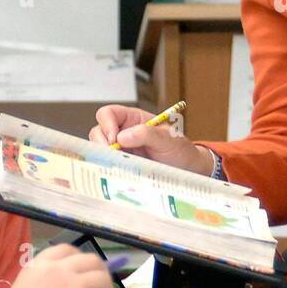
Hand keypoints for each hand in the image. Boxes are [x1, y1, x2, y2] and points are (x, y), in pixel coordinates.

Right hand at [90, 104, 211, 175]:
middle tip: (113, 156)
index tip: (114, 139)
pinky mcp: (122, 166)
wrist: (188, 171)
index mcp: (134, 119)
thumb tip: (122, 136)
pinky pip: (107, 165)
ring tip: (118, 166)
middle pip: (98, 131)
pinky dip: (108, 169)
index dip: (106, 124)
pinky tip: (118, 173)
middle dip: (101, 143)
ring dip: (104, 157)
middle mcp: (124, 133)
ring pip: (100, 150)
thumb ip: (148, 134)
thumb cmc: (180, 151)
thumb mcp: (169, 139)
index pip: (109, 113)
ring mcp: (121, 151)